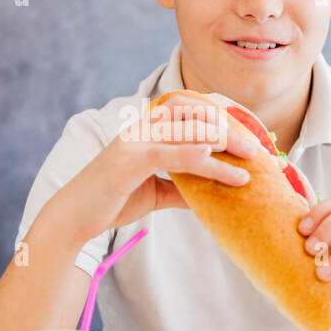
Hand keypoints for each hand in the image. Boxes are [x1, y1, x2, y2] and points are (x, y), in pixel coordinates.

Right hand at [46, 93, 260, 243]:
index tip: (247, 137)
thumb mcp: (153, 193)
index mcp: (146, 129)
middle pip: (194, 116)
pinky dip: (202, 159)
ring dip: (224, 144)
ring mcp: (135, 141)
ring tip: (249, 161)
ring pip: (188, 132)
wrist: (73, 218)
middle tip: (257, 150)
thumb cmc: (110, 201)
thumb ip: (180, 187)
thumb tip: (211, 195)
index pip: (190, 111)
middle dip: (229, 130)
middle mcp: (141, 127)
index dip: (220, 119)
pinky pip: (173, 154)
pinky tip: (223, 168)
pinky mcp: (130, 160)